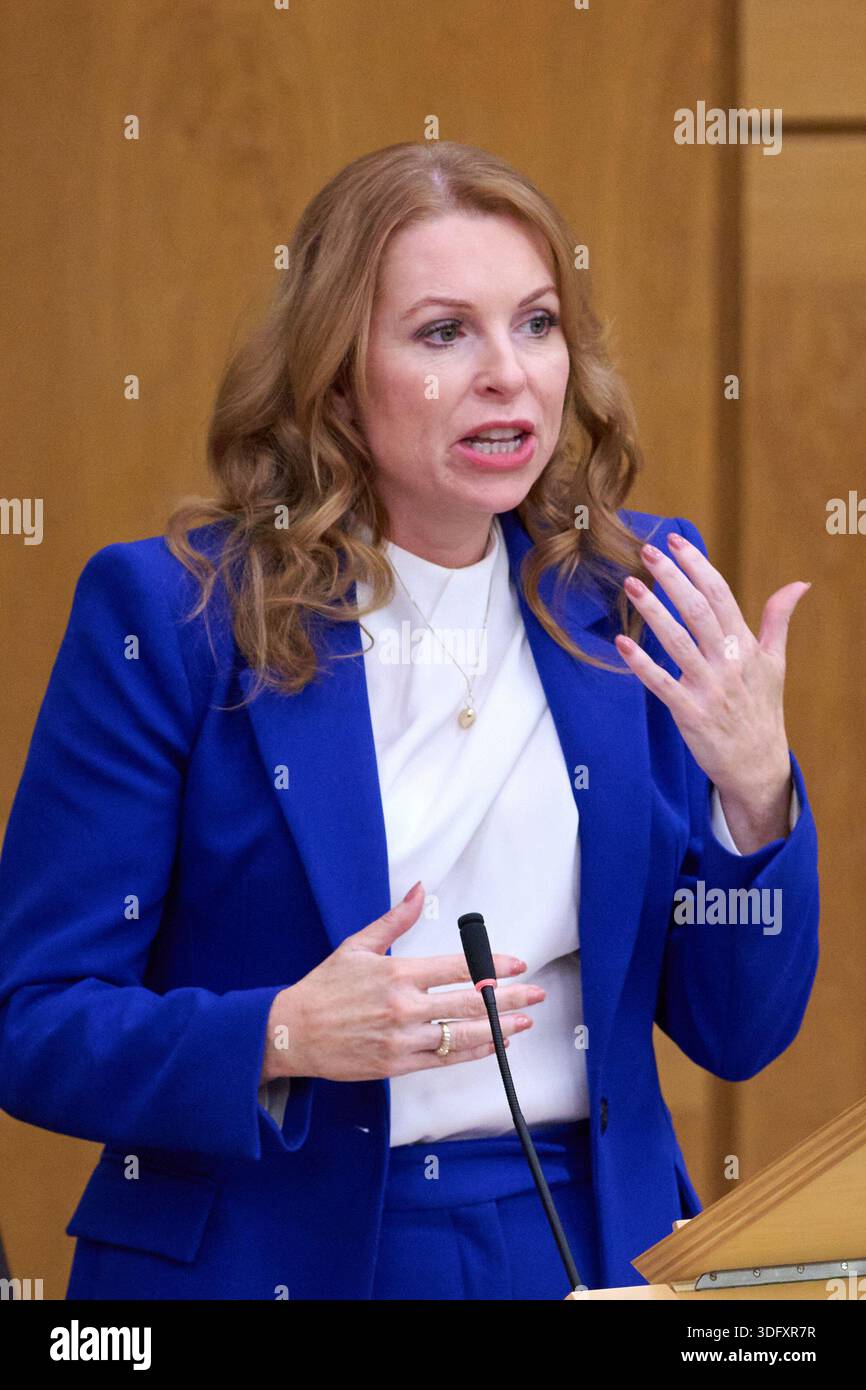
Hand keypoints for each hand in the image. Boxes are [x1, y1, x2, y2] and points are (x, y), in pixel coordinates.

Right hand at [260, 881, 544, 1083]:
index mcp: (398, 973)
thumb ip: (394, 919)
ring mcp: (402, 1038)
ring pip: (462, 1035)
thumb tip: (418, 889)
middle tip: (535, 995)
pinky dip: (473, 1053)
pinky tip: (492, 1045)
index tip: (517, 965)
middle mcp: (404, 1007)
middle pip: (470, 1003)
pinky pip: (445, 1059)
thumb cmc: (325, 987)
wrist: (292, 1032)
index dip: (492, 966)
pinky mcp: (397, 1063)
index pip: (458, 968)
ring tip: (523, 1024)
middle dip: (509, 999)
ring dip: (498, 1030)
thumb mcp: (357, 946)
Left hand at [613, 533, 809, 846]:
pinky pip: (663, 685)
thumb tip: (799, 583)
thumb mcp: (775, 662)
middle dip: (673, 579)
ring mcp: (709, 688)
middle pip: (699, 611)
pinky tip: (621, 642)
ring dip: (653, 612)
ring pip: (678, 642)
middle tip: (648, 552)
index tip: (676, 542)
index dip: (698, 566)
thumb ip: (778, 620)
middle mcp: (728, 662)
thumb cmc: (762, 709)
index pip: (721, 595)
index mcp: (745, 645)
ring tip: (630, 585)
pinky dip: (642, 664)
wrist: (758, 765)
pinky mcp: (690, 713)